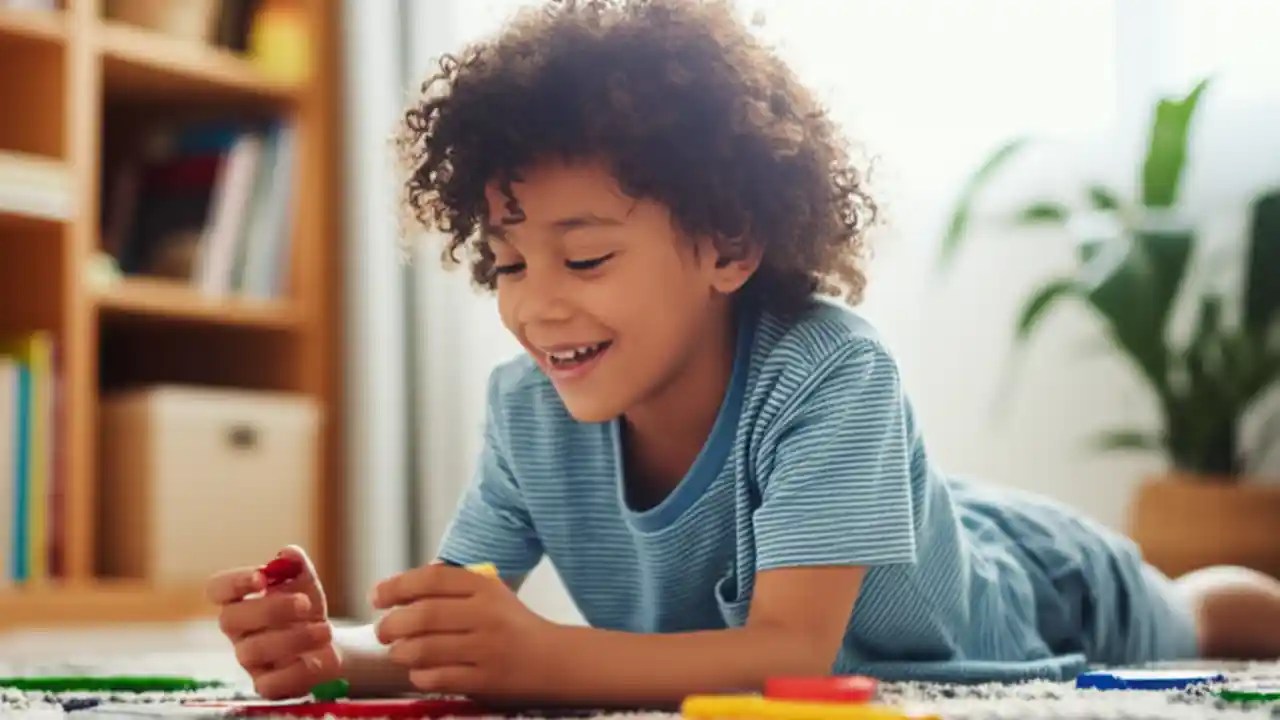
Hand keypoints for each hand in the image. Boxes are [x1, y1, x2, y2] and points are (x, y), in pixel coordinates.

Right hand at [206, 545, 342, 698]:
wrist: (327, 643)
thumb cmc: (306, 609)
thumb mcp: (306, 584)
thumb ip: (297, 567)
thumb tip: (288, 553)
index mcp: (239, 600)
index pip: (217, 589)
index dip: (234, 582)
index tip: (261, 576)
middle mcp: (238, 631)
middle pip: (230, 619)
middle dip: (270, 609)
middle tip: (306, 604)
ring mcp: (249, 660)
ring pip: (254, 650)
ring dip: (294, 638)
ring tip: (326, 630)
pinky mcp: (266, 685)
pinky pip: (271, 684)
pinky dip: (298, 670)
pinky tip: (320, 658)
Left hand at [371, 564, 557, 700]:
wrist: (553, 659)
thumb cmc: (512, 624)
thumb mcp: (490, 593)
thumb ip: (452, 587)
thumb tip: (399, 589)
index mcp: (486, 587)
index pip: (432, 579)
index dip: (397, 586)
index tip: (377, 596)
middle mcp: (486, 615)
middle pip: (423, 615)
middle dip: (391, 624)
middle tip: (383, 630)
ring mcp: (486, 649)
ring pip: (424, 649)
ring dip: (401, 652)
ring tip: (399, 652)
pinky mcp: (486, 681)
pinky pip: (437, 678)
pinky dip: (419, 675)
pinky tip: (420, 671)